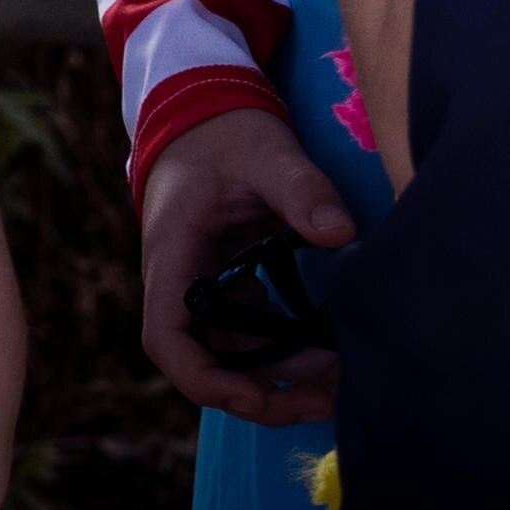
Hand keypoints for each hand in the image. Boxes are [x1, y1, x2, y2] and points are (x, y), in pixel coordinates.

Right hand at [134, 105, 354, 423]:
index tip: (261, 396)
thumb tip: (340, 233)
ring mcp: (202, 283)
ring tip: (338, 382)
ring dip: (280, 373)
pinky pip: (247, 331)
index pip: (169, 338)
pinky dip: (282, 347)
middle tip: (327, 401)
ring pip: (231, 351)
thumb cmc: (225, 131)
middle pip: (206, 360)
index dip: (208, 380)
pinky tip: (325, 346)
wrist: (204, 109)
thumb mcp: (265, 152)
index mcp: (174, 253)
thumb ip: (301, 189)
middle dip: (263, 392)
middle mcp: (180, 279)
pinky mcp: (224, 281)